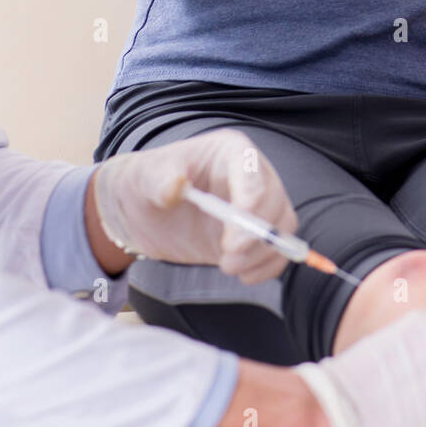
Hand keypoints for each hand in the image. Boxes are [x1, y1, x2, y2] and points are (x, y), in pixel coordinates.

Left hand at [93, 128, 297, 282]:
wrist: (143, 211)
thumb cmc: (146, 183)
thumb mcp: (145, 177)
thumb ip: (160, 181)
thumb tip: (175, 186)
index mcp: (230, 152)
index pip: (252, 170)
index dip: (251, 199)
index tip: (236, 231)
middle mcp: (252, 176)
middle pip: (275, 201)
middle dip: (257, 233)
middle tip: (227, 256)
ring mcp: (257, 207)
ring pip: (282, 227)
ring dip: (262, 253)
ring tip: (227, 266)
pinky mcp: (255, 235)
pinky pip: (278, 250)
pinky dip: (267, 266)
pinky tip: (242, 274)